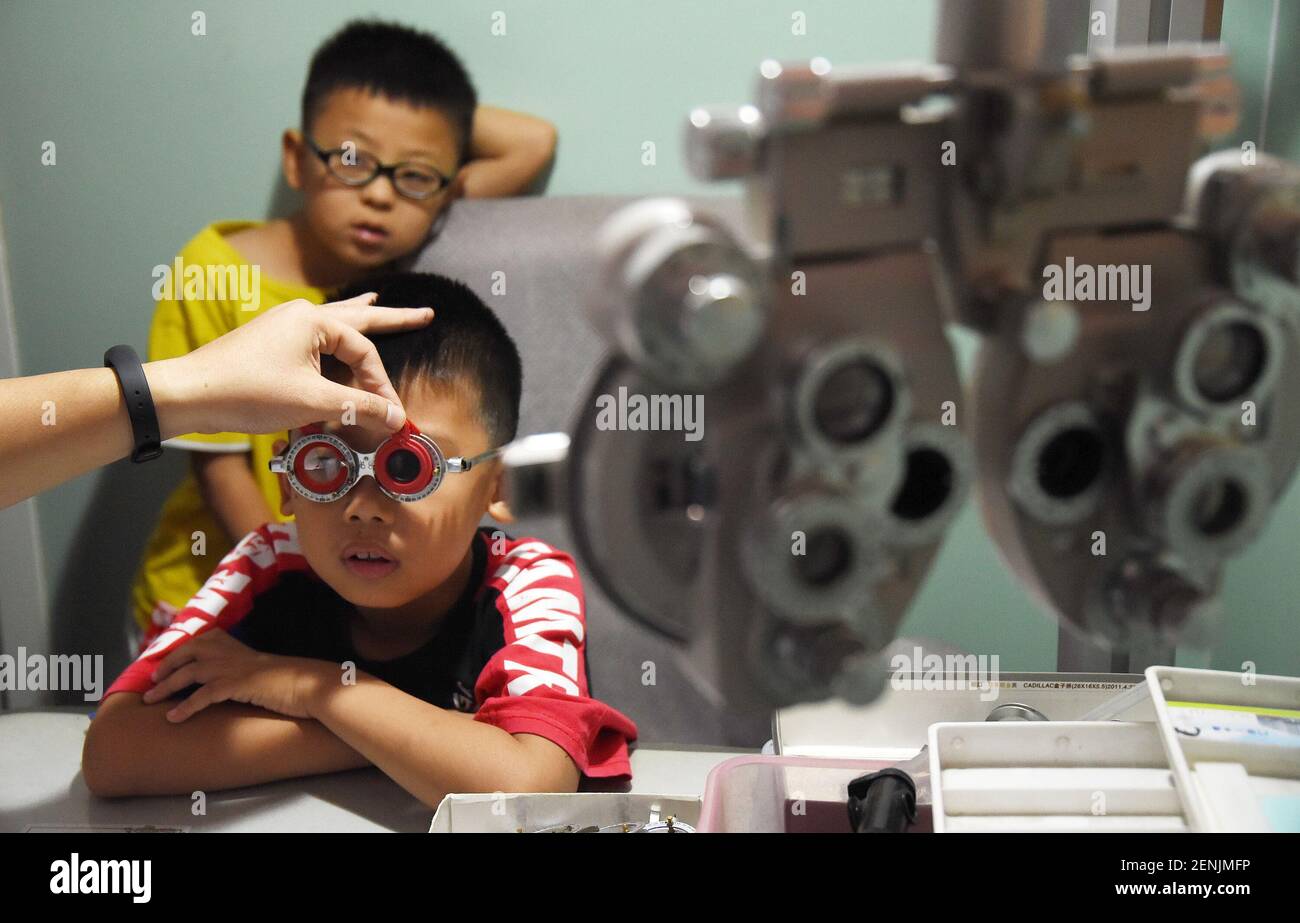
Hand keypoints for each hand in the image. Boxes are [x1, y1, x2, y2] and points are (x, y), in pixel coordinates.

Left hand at [142, 628, 327, 721]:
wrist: (306, 683)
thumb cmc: (285, 679)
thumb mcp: (256, 668)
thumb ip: (237, 667)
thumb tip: (223, 679)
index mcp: (233, 644)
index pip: (197, 642)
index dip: (177, 651)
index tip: (163, 662)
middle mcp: (228, 651)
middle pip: (186, 653)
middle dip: (165, 666)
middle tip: (152, 679)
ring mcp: (231, 666)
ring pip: (188, 674)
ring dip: (165, 687)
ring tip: (149, 700)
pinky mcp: (235, 685)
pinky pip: (202, 696)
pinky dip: (185, 707)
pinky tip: (173, 717)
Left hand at [147, 292, 433, 437]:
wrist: (190, 395)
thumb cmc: (247, 392)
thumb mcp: (313, 402)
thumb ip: (359, 407)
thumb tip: (396, 417)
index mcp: (313, 320)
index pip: (365, 352)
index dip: (381, 385)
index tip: (390, 414)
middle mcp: (301, 316)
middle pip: (359, 318)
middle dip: (392, 318)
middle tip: (425, 314)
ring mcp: (284, 328)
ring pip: (336, 323)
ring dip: (361, 318)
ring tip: (380, 303)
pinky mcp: (272, 345)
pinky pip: (315, 336)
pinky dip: (334, 337)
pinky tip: (336, 333)